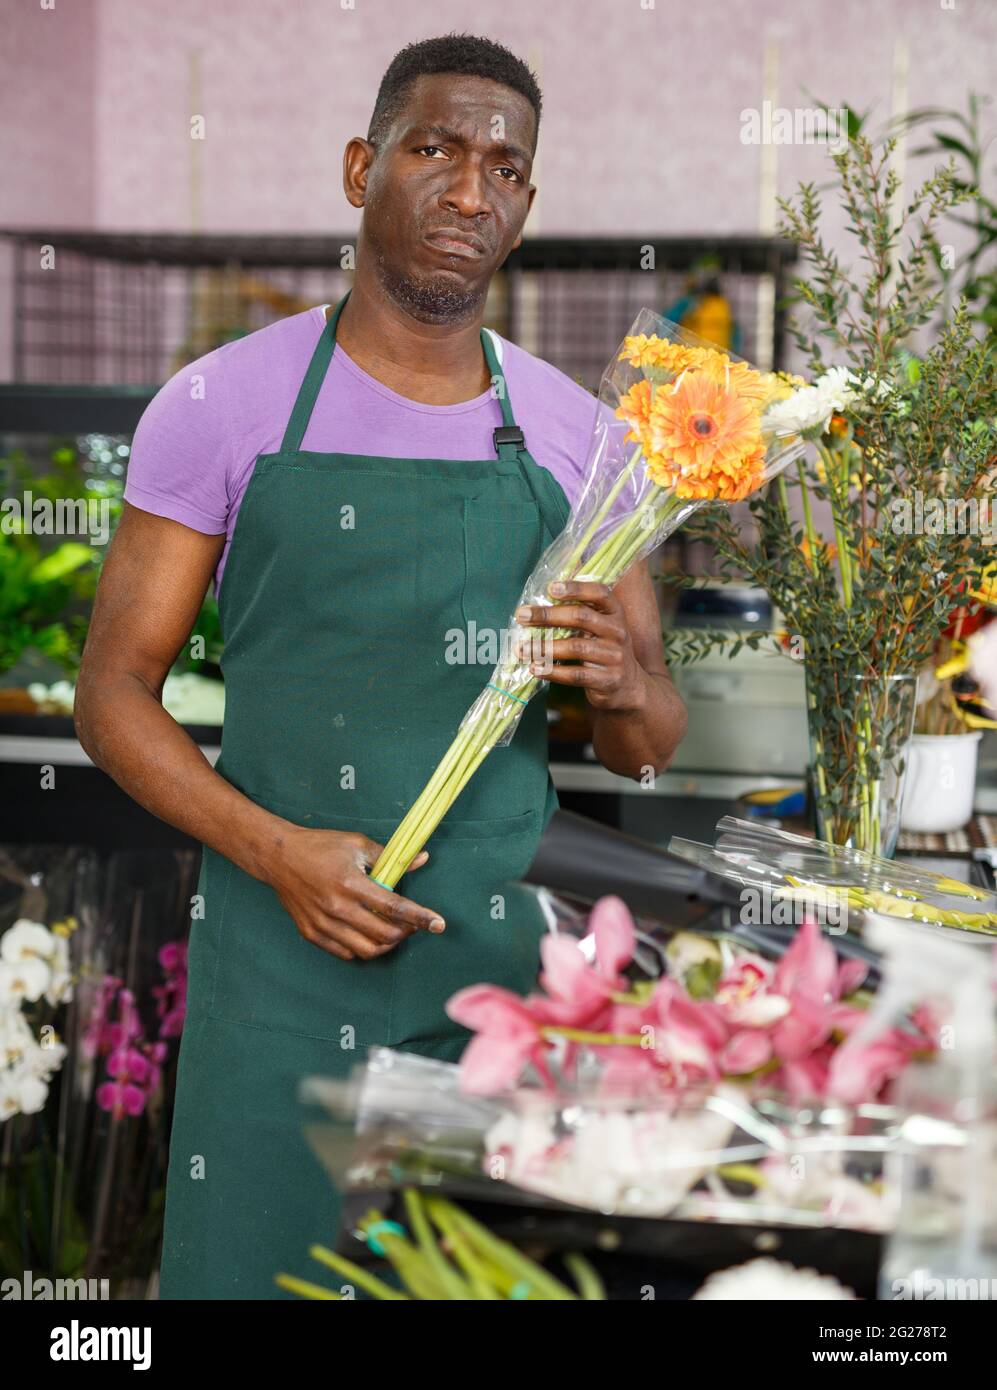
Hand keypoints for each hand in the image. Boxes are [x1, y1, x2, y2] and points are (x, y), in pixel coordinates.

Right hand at [266, 827, 444, 961]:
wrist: (279, 858)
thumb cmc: (321, 847)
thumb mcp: (357, 844)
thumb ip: (390, 857)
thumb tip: (422, 859)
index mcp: (350, 883)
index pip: (394, 907)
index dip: (421, 918)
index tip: (439, 925)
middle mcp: (337, 908)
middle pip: (383, 935)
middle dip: (405, 932)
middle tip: (412, 924)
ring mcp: (323, 925)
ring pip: (366, 950)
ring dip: (386, 944)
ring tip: (393, 932)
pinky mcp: (311, 934)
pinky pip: (345, 952)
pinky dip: (363, 948)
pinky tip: (368, 934)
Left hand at [515, 580, 646, 712]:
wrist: (629, 687)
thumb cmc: (604, 651)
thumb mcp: (601, 628)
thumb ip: (580, 614)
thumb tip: (540, 602)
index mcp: (615, 613)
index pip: (599, 593)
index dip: (576, 589)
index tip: (551, 588)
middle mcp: (618, 632)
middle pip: (581, 617)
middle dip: (548, 615)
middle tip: (522, 615)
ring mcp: (615, 657)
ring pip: (576, 647)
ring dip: (544, 647)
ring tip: (521, 648)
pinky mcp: (608, 680)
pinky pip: (576, 675)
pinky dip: (552, 672)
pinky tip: (535, 669)